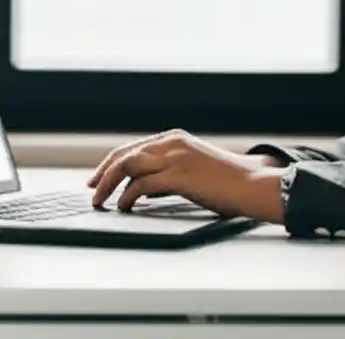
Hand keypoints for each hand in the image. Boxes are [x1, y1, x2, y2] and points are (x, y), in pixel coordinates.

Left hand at [86, 129, 285, 222]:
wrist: (253, 184)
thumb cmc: (227, 181)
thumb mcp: (194, 167)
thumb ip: (169, 170)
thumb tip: (143, 187)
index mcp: (174, 138)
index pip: (132, 147)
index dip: (110, 163)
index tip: (97, 178)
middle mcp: (171, 142)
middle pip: (124, 153)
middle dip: (102, 172)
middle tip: (91, 189)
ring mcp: (175, 157)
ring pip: (127, 165)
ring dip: (108, 183)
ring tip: (100, 200)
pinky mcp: (179, 175)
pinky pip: (141, 184)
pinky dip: (127, 195)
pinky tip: (124, 206)